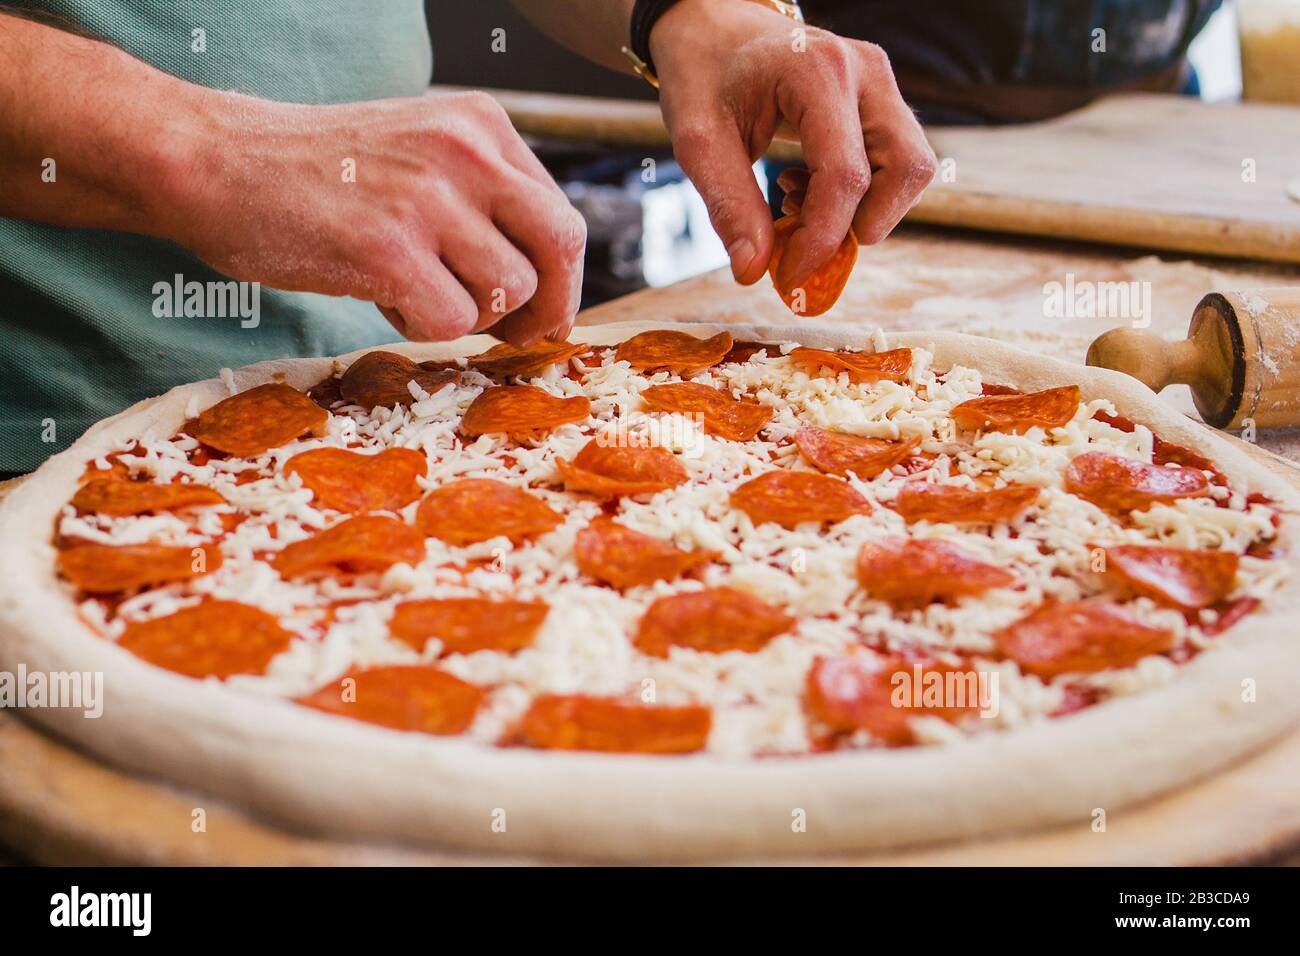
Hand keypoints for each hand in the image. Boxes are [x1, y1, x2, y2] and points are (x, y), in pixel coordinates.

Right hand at [165, 90, 584, 344]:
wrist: (215, 160)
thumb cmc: (315, 173)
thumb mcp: (417, 155)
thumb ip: (481, 200)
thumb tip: (542, 288)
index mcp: (481, 124)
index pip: (560, 212)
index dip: (559, 276)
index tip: (542, 310)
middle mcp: (466, 152)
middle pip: (560, 247)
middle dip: (547, 306)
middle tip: (516, 335)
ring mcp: (429, 198)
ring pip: (508, 293)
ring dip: (466, 314)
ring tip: (411, 291)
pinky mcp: (389, 248)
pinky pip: (451, 322)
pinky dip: (420, 327)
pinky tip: (381, 297)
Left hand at [649, 0, 935, 288]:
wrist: (713, 27)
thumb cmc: (703, 76)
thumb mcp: (698, 141)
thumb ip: (729, 205)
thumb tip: (754, 272)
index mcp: (817, 72)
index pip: (845, 174)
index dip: (823, 238)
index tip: (790, 277)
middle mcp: (864, 71)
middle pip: (906, 169)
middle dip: (862, 225)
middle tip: (804, 242)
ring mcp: (880, 81)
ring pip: (912, 168)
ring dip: (865, 210)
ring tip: (797, 205)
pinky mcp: (881, 97)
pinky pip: (896, 160)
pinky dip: (862, 194)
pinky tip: (807, 187)